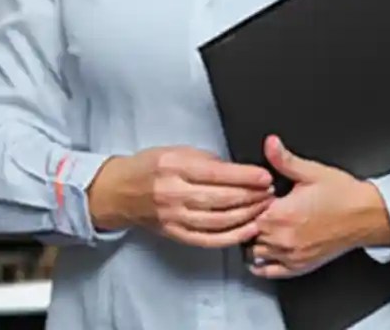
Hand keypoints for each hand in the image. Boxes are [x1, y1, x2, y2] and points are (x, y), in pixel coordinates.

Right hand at [87, 146, 274, 248]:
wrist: (119, 191)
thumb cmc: (149, 167)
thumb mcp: (175, 151)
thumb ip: (206, 160)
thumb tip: (238, 171)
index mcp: (173, 166)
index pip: (217, 173)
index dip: (245, 176)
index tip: (265, 176)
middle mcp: (173, 193)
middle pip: (222, 198)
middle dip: (251, 196)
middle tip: (270, 193)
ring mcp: (174, 217)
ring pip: (219, 220)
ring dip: (247, 216)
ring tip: (264, 209)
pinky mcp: (176, 233)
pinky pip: (209, 239)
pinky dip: (232, 236)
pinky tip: (248, 229)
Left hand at [249, 135, 389, 278]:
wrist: (369, 216)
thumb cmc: (344, 195)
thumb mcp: (312, 172)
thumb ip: (285, 160)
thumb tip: (270, 144)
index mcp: (282, 214)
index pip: (245, 210)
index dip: (246, 200)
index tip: (253, 194)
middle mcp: (283, 238)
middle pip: (247, 231)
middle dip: (249, 218)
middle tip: (257, 208)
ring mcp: (291, 255)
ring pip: (254, 251)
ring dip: (253, 239)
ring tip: (260, 226)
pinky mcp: (300, 266)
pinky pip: (270, 271)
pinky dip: (260, 264)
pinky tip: (259, 254)